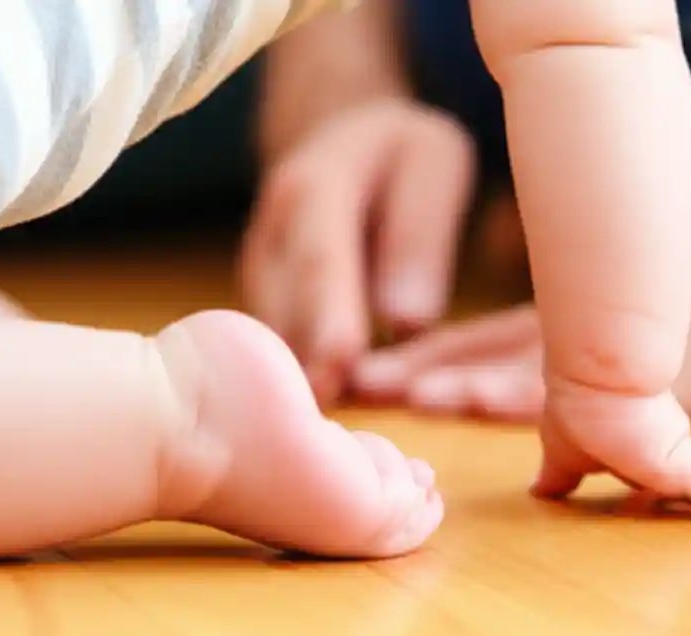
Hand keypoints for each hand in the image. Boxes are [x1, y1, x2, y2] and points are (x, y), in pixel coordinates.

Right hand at [241, 99, 474, 403]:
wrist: (339, 138)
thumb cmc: (403, 155)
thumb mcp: (432, 164)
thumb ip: (420, 234)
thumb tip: (407, 323)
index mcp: (314, 187)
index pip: (322, 257)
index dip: (330, 314)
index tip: (343, 364)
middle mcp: (271, 232)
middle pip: (284, 309)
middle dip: (304, 367)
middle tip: (321, 427)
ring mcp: (257, 271)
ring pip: (272, 338)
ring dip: (294, 386)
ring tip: (316, 443)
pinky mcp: (263, 302)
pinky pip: (276, 347)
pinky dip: (293, 384)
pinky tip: (313, 432)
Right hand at [535, 380, 690, 523]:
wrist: (590, 384)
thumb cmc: (576, 409)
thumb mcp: (562, 453)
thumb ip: (559, 477)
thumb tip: (538, 492)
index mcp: (632, 446)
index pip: (664, 470)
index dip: (677, 484)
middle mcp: (659, 447)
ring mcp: (675, 454)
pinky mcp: (684, 463)